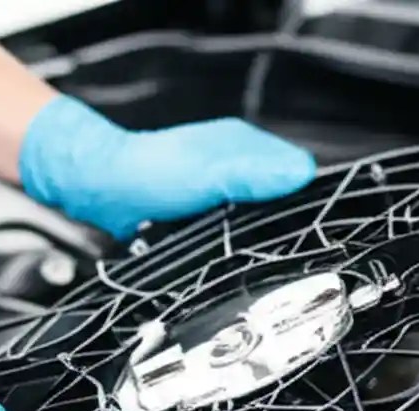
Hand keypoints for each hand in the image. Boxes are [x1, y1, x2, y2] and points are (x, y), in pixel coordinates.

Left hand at [19, 95, 316, 240]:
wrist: (103, 190)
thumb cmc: (151, 173)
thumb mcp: (212, 171)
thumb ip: (256, 172)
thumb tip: (303, 174)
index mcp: (248, 147)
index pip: (299, 174)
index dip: (310, 201)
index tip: (315, 226)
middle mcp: (238, 167)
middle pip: (281, 202)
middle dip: (286, 225)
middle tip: (288, 249)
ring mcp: (222, 192)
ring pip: (259, 222)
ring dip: (259, 240)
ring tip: (261, 255)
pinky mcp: (206, 217)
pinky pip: (235, 235)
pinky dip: (236, 246)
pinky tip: (233, 255)